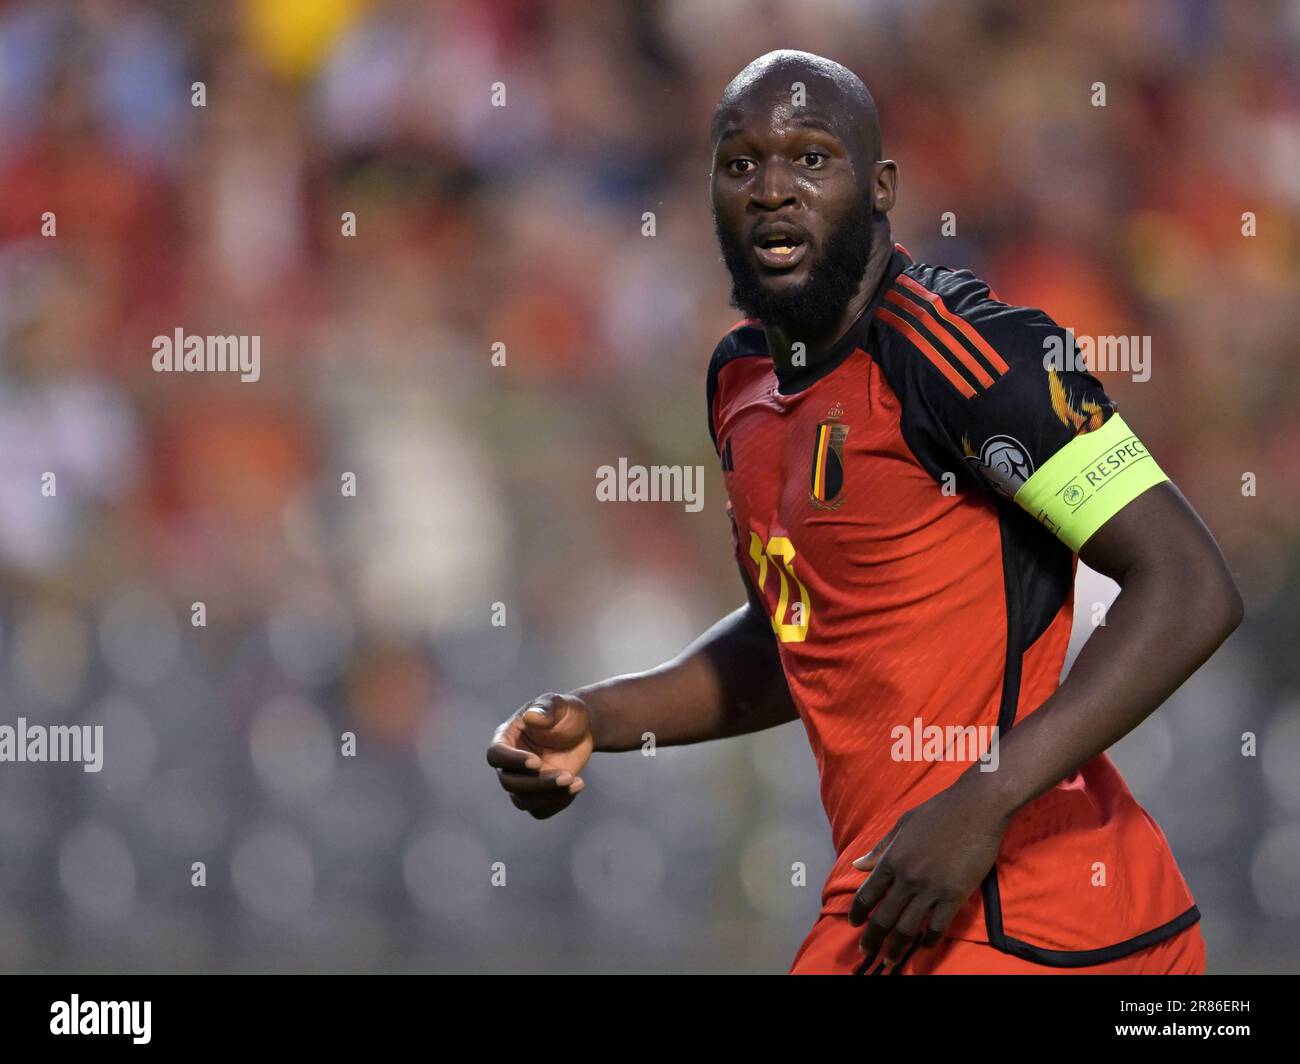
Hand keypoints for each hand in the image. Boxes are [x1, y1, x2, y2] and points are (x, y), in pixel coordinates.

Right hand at [486, 693, 593, 819]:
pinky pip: (540, 810)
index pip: (496, 755)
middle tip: (568, 776)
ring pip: (523, 801)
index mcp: (506, 737)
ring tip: (576, 782)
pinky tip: (578, 786)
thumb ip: (545, 708)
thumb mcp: (559, 704)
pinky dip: (558, 803)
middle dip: (538, 783)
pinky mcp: (538, 794)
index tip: (536, 762)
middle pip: (510, 783)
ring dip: (549, 797)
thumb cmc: (565, 713)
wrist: (582, 729)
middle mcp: (509, 763)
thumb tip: (531, 716)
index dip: (512, 761)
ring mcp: (523, 781)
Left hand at [847, 786, 1008, 969]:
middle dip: (873, 938)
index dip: (858, 913)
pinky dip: (928, 941)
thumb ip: (880, 849)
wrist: (975, 808)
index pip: (867, 895)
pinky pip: (937, 926)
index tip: (854, 924)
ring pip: (907, 927)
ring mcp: (930, 889)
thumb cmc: (938, 811)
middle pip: (884, 917)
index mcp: (892, 859)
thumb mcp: (902, 825)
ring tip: (890, 959)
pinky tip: (922, 948)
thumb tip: (857, 865)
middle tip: (867, 952)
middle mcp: (907, 878)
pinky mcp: (954, 896)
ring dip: (896, 947)